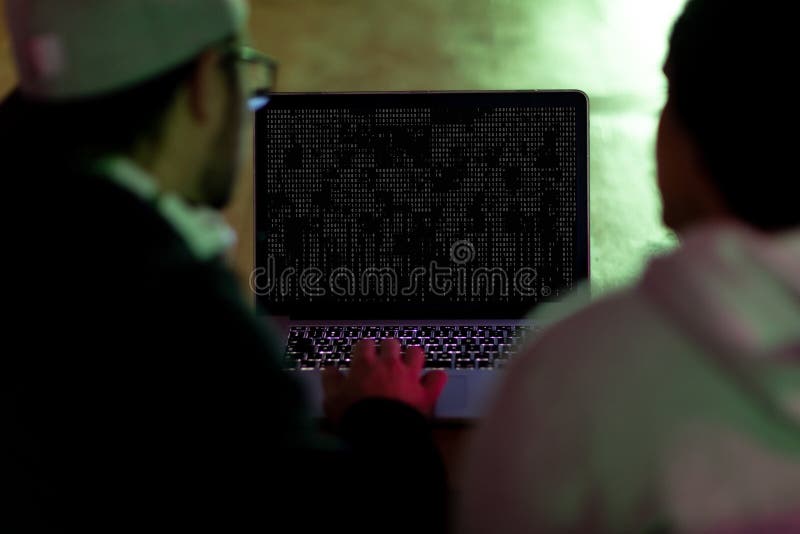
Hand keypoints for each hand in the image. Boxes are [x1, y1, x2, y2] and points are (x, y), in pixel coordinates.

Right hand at [321, 338, 447, 423]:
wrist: (381, 436)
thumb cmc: (355, 418)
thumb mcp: (332, 400)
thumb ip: (331, 381)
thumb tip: (329, 371)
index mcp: (365, 365)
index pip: (365, 344)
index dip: (364, 349)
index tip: (363, 355)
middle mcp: (389, 365)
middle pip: (391, 343)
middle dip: (388, 348)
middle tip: (385, 358)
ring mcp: (410, 377)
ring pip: (416, 353)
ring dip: (413, 356)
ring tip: (409, 364)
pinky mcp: (426, 393)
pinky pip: (438, 377)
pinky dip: (435, 378)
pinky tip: (431, 381)